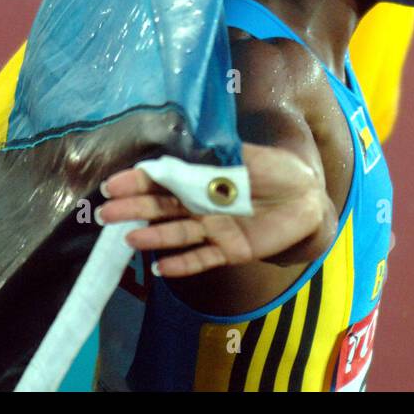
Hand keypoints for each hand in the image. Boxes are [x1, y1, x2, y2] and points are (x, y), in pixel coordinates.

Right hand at [95, 142, 334, 277]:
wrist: (308, 197)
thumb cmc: (276, 169)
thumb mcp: (246, 155)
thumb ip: (214, 155)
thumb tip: (180, 146)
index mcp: (203, 178)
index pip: (163, 179)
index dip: (138, 181)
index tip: (113, 184)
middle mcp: (202, 204)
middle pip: (162, 207)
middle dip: (134, 209)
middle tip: (106, 213)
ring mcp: (215, 229)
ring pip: (178, 234)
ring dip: (154, 237)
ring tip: (129, 239)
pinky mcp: (231, 251)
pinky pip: (203, 259)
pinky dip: (183, 265)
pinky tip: (161, 268)